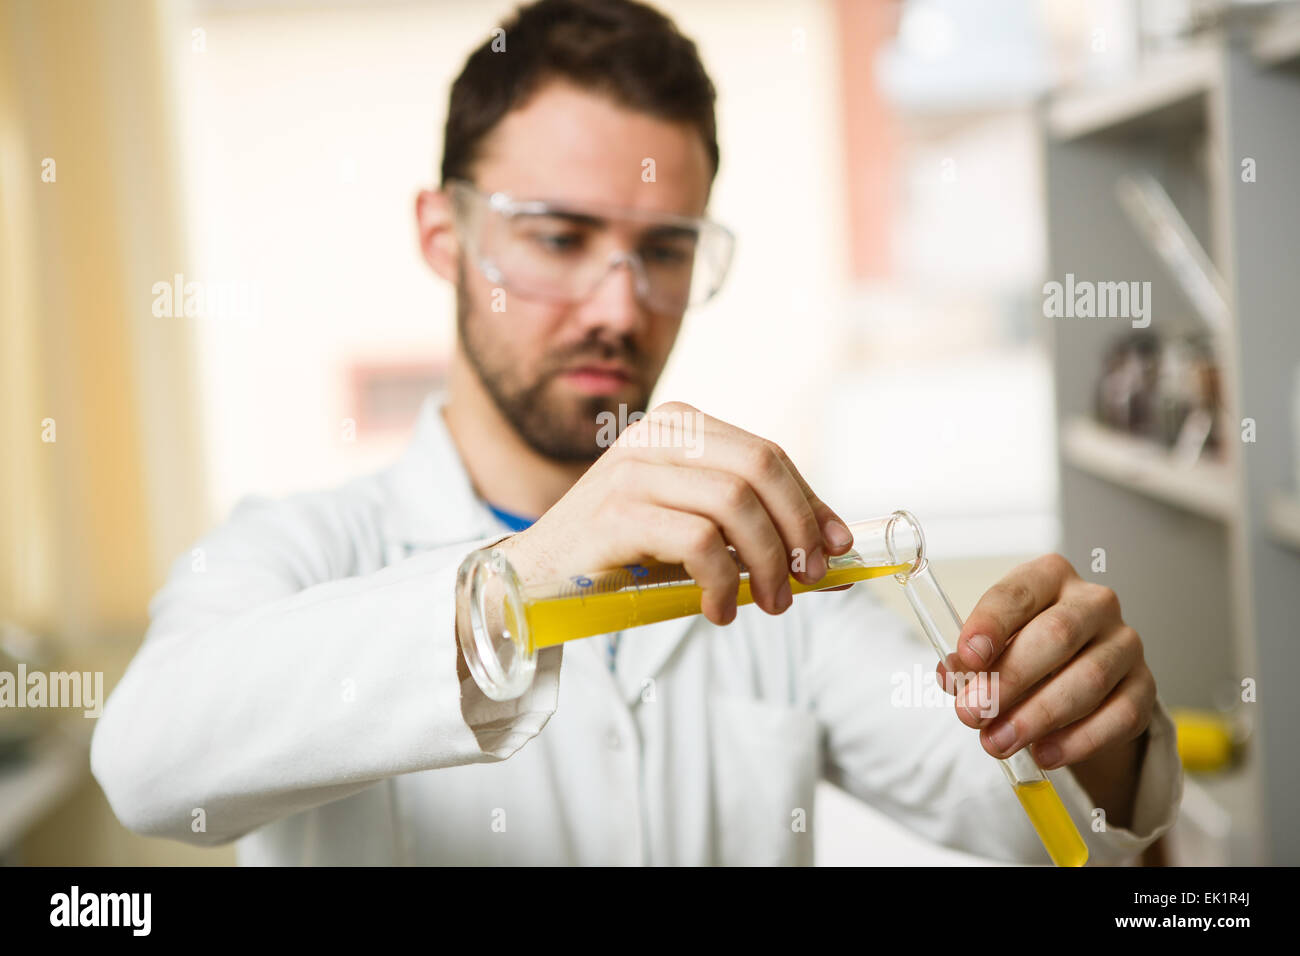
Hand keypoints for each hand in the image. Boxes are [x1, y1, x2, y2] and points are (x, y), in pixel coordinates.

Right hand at [494, 402, 853, 624]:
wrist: (533, 582)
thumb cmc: (620, 558)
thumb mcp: (691, 532)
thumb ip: (751, 532)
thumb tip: (834, 557)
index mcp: (678, 425)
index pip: (766, 454)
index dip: (810, 501)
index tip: (839, 547)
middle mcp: (655, 434)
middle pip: (760, 467)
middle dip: (797, 528)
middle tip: (807, 581)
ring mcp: (632, 469)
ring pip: (735, 504)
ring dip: (766, 563)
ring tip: (766, 604)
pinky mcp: (615, 512)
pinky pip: (698, 542)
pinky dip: (723, 583)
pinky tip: (718, 609)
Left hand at [940, 554, 1155, 777]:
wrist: (1076, 679)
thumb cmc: (1025, 650)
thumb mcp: (992, 646)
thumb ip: (969, 660)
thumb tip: (951, 676)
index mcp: (1049, 577)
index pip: (1018, 593)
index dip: (990, 624)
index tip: (966, 658)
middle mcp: (1094, 602)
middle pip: (1057, 635)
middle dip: (1010, 679)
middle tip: (973, 712)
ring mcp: (1125, 643)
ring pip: (1088, 679)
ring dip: (1037, 716)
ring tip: (997, 742)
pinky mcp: (1144, 686)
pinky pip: (1119, 715)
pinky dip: (1078, 740)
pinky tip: (1044, 754)